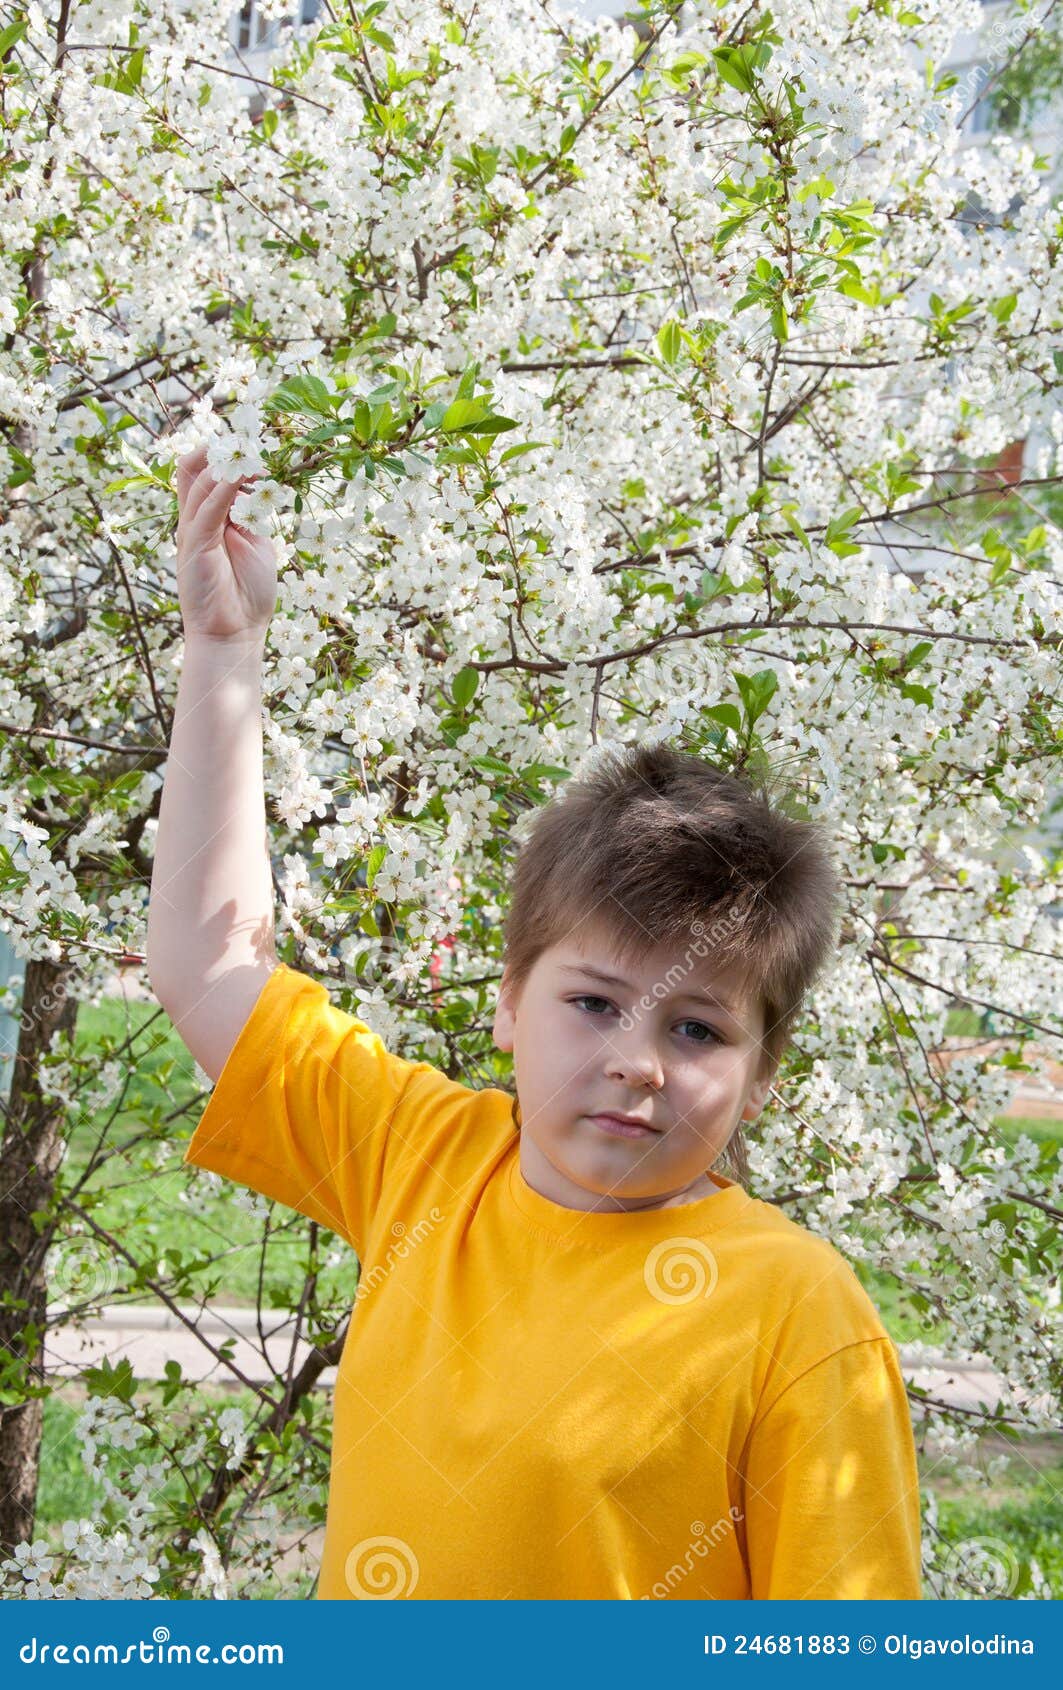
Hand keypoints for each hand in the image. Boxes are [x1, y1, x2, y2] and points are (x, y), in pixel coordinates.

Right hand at [174, 445, 278, 642]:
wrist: (233, 635)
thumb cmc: (247, 595)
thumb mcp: (256, 545)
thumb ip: (251, 516)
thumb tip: (258, 489)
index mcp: (208, 520)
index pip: (204, 473)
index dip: (227, 456)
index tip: (259, 450)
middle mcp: (194, 520)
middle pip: (192, 467)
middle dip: (221, 450)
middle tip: (254, 443)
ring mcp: (191, 531)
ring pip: (196, 480)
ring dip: (228, 465)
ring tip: (257, 456)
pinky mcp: (194, 545)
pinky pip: (207, 508)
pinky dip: (224, 488)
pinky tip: (245, 476)